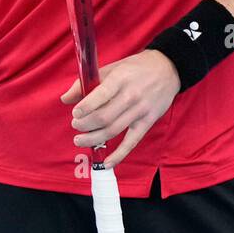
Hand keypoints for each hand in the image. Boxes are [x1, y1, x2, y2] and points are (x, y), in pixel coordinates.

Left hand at [60, 49, 179, 168]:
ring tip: (80, 140)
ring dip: (94, 139)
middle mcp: (131, 96)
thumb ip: (86, 84)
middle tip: (76, 125)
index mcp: (120, 79)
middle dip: (86, 125)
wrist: (168, 69)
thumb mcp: (111, 69)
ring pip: (114, 130)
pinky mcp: (147, 122)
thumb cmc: (135, 68)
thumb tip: (65, 99)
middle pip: (105, 117)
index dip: (86, 107)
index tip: (75, 113)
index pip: (101, 95)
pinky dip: (118, 155)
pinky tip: (106, 163)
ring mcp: (140, 111)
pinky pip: (131, 142)